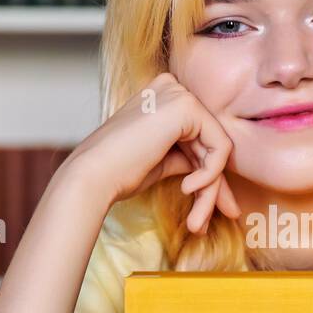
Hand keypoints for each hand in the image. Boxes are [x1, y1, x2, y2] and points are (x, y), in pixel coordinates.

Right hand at [75, 73, 239, 233]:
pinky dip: (210, 175)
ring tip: (196, 220)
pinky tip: (187, 187)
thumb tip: (220, 183)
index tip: (203, 209)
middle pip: (209, 144)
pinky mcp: (186, 106)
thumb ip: (191, 159)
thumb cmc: (118, 172)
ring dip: (209, 190)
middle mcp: (172, 89)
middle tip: (203, 223)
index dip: (206, 176)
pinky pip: (220, 146)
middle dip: (212, 188)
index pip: (199, 138)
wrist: (93, 176)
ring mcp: (178, 94)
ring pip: (217, 149)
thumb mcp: (163, 161)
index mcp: (163, 98)